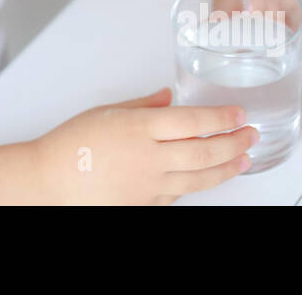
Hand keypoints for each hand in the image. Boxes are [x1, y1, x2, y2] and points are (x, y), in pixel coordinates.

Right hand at [32, 87, 255, 204]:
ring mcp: (149, 184)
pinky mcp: (146, 203)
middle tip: (251, 135)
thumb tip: (168, 98)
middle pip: (204, 152)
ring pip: (199, 178)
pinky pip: (180, 194)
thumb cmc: (71, 143)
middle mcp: (149, 157)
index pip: (193, 122)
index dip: (222, 118)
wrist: (50, 179)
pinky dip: (197, 184)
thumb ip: (143, 105)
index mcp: (139, 127)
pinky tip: (207, 176)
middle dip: (234, 143)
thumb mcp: (107, 111)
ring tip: (243, 159)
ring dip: (226, 168)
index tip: (239, 114)